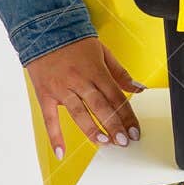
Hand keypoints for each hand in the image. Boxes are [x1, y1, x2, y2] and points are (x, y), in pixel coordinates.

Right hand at [26, 37, 144, 157]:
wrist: (45, 32)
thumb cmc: (77, 43)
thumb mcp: (104, 53)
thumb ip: (121, 74)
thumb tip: (139, 89)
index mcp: (96, 71)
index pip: (116, 97)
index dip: (127, 115)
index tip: (135, 130)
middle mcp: (80, 81)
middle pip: (100, 107)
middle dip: (114, 126)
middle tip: (124, 141)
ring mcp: (61, 89)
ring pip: (79, 114)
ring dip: (92, 131)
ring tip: (105, 143)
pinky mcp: (45, 95)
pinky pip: (50, 119)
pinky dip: (55, 137)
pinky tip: (61, 152)